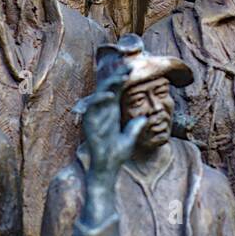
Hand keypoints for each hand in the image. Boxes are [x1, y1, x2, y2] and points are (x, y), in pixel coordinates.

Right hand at [76, 65, 144, 185]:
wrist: (108, 168)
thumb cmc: (117, 154)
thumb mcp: (131, 138)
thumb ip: (136, 127)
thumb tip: (145, 118)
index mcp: (112, 111)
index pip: (117, 89)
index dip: (123, 78)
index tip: (133, 69)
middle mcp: (103, 110)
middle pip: (109, 87)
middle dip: (118, 75)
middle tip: (129, 67)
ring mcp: (95, 115)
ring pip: (101, 92)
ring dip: (111, 83)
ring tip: (122, 76)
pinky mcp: (89, 122)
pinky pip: (93, 106)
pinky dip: (100, 98)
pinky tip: (110, 94)